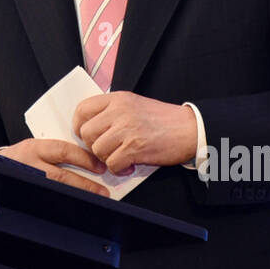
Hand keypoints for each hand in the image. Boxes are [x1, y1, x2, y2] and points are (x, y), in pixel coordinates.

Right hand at [0, 138, 109, 196]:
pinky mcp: (30, 196)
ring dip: (78, 196)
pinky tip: (78, 206)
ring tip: (94, 200)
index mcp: (35, 148)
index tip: (100, 166)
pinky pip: (50, 200)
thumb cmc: (20, 156)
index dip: (84, 159)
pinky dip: (67, 204)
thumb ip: (57, 150)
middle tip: (103, 190)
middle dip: (85, 184)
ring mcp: (30, 182)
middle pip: (61, 176)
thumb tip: (87, 156)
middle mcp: (31, 166)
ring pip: (57, 191)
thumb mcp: (37, 147)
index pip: (63, 150)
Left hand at [73, 92, 196, 174]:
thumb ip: (113, 112)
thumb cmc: (164, 120)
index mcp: (118, 99)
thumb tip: (93, 128)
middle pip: (87, 132)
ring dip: (107, 158)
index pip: (83, 109)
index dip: (78, 125)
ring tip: (121, 158)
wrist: (191, 129)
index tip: (84, 134)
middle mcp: (119, 111)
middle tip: (107, 150)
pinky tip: (129, 166)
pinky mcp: (135, 147)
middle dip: (93, 146)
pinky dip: (119, 169)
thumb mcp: (135, 105)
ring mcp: (127, 129)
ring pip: (97, 149)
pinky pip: (112, 163)